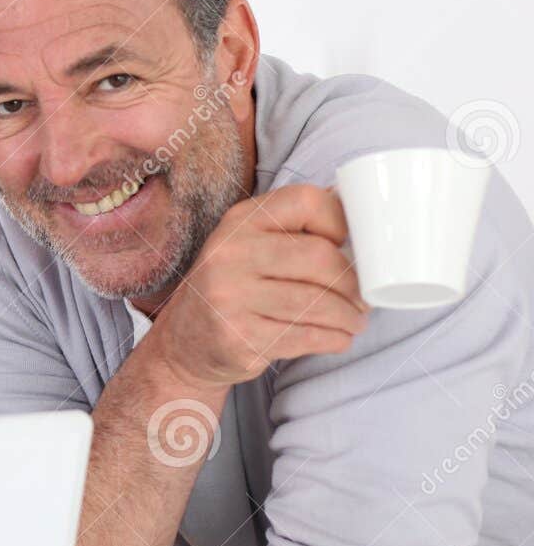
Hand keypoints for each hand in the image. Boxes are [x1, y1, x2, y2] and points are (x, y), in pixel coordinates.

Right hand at [145, 183, 370, 390]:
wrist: (184, 343)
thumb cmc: (233, 288)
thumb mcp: (248, 245)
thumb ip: (292, 226)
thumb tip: (358, 206)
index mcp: (239, 222)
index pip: (306, 202)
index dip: (340, 221)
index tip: (347, 245)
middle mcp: (229, 254)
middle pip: (320, 258)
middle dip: (353, 282)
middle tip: (362, 298)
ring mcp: (230, 298)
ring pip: (317, 303)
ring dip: (349, 317)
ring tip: (354, 321)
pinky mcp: (238, 338)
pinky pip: (305, 337)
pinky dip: (333, 339)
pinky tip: (337, 338)